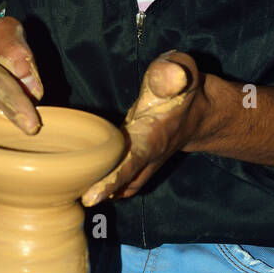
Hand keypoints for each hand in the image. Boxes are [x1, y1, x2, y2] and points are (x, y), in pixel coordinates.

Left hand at [80, 50, 205, 205]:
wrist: (202, 111)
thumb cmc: (184, 87)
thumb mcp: (182, 70)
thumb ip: (172, 72)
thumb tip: (168, 76)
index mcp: (154, 136)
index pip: (132, 161)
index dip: (112, 179)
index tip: (90, 197)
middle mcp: (150, 156)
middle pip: (124, 182)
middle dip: (100, 194)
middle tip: (72, 202)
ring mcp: (146, 163)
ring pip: (124, 186)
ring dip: (103, 193)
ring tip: (72, 195)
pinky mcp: (139, 163)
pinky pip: (124, 180)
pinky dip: (108, 186)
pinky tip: (84, 184)